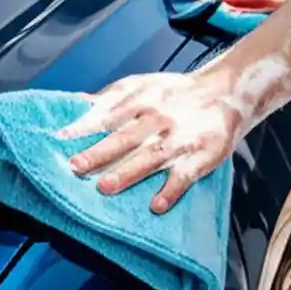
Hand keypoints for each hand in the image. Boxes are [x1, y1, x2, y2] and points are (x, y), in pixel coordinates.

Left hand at [58, 72, 246, 212]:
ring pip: (152, 156)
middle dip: (100, 152)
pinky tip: (157, 205)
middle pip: (126, 136)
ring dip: (128, 173)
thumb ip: (110, 97)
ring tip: (105, 187)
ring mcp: (181, 137)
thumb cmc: (175, 93)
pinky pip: (187, 174)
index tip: (61, 138)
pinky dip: (172, 190)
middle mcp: (159, 117)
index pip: (108, 112)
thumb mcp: (143, 84)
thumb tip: (75, 104)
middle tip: (75, 166)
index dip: (85, 125)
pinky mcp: (204, 154)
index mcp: (141, 98)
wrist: (228, 91)